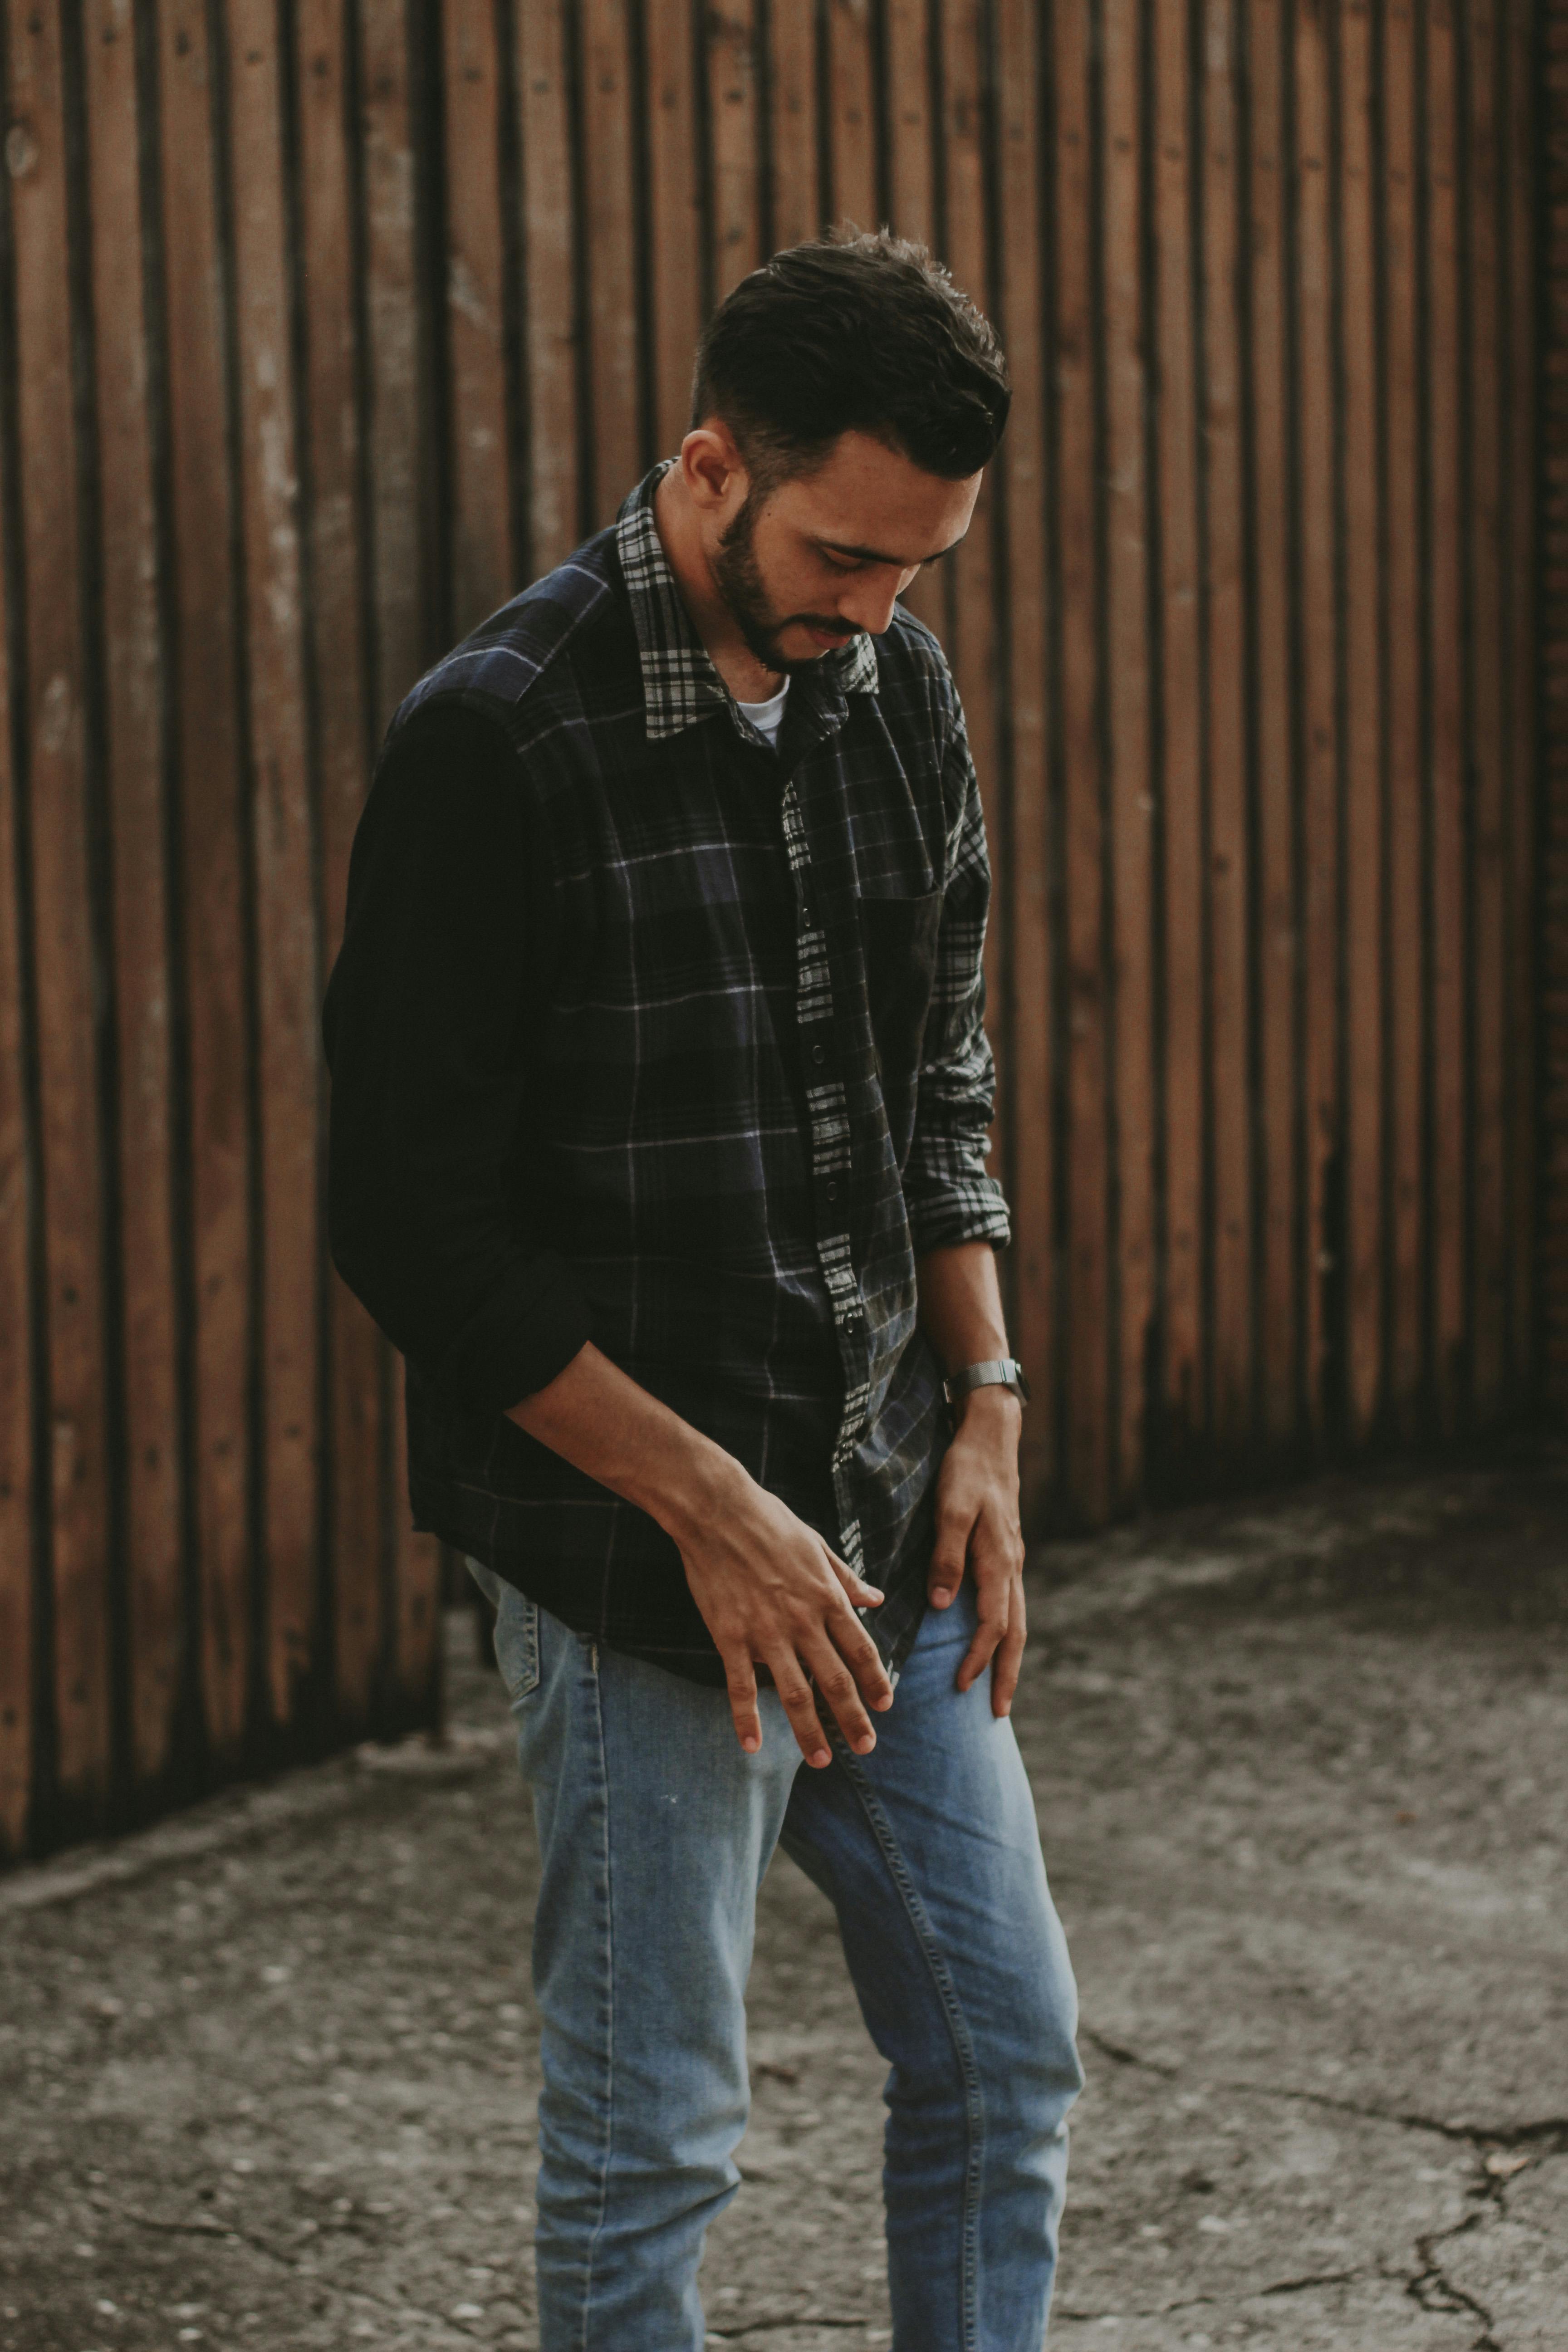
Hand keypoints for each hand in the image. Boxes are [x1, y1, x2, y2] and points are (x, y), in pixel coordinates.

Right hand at [670, 1466, 893, 1765]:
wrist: (717, 1508)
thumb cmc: (769, 1520)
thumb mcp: (817, 1544)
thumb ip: (845, 1577)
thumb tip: (875, 1598)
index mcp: (826, 1595)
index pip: (860, 1648)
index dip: (875, 1680)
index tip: (885, 1706)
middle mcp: (802, 1619)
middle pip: (834, 1679)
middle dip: (853, 1717)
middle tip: (867, 1748)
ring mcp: (765, 1630)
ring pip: (793, 1691)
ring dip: (809, 1730)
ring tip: (823, 1759)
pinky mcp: (729, 1635)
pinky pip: (740, 1685)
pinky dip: (745, 1718)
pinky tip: (752, 1744)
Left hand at [927, 1387, 1025, 1714]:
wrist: (991, 1437)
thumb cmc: (967, 1471)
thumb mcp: (952, 1509)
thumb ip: (947, 1556)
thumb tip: (942, 1605)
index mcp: (997, 1560)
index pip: (993, 1624)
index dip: (978, 1658)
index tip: (961, 1686)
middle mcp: (1010, 1566)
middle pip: (1015, 1633)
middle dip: (1007, 1674)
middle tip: (999, 1713)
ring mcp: (1011, 1561)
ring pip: (1017, 1620)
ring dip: (1009, 1658)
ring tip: (1001, 1690)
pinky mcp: (1005, 1554)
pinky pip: (1010, 1604)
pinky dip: (1007, 1632)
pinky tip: (995, 1643)